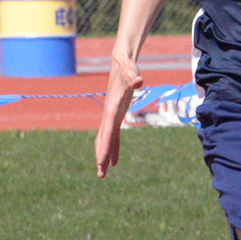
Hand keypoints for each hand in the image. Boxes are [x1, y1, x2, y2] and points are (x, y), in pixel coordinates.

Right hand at [94, 53, 144, 177]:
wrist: (121, 64)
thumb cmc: (126, 68)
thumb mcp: (131, 73)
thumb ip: (134, 77)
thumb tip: (140, 80)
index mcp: (111, 109)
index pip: (107, 132)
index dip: (104, 147)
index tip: (102, 162)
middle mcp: (109, 115)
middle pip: (102, 140)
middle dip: (100, 158)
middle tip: (100, 175)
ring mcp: (112, 116)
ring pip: (106, 141)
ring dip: (104, 156)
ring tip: (103, 173)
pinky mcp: (117, 115)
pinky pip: (113, 136)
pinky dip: (113, 148)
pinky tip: (114, 161)